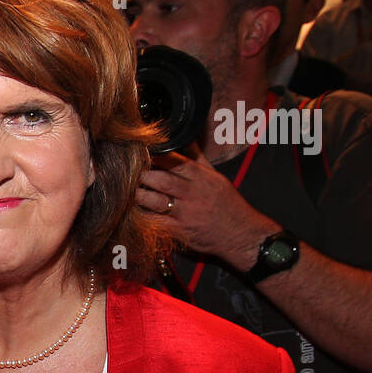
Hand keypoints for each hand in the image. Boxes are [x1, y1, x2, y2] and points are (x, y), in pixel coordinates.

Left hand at [136, 150, 278, 268]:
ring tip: (132, 191)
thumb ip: (198, 158)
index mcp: (201, 177)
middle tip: (130, 173)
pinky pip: (155, 221)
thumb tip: (188, 138)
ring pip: (155, 201)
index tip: (143, 153)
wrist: (241, 234)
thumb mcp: (216, 177)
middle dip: (143, 175)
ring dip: (139, 195)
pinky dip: (143, 215)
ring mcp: (185, 213)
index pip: (175, 162)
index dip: (156, 157)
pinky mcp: (179, 231)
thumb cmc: (228, 204)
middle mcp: (192, 194)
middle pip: (161, 180)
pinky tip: (136, 210)